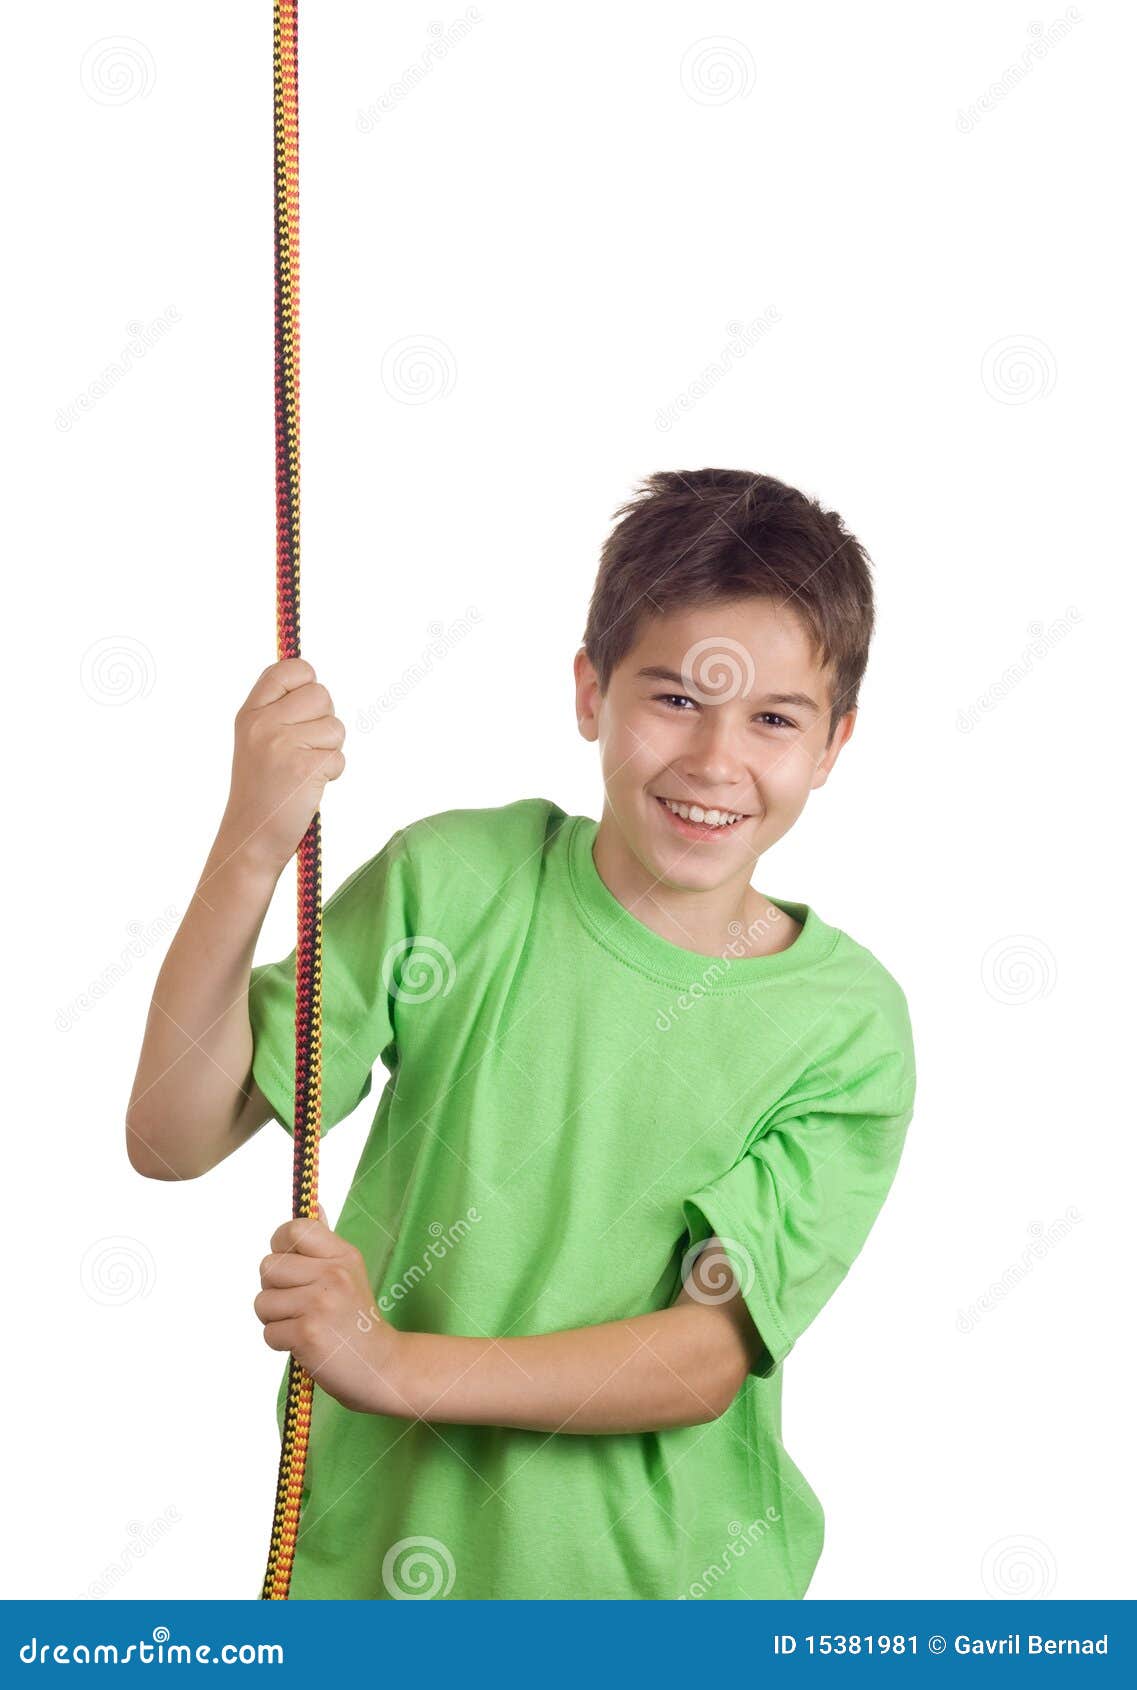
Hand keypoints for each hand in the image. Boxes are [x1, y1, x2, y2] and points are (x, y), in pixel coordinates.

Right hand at [218, 658, 346, 878]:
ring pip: (335, 727)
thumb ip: (279, 710)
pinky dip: (331, 774)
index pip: (290, 668)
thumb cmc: (262, 791)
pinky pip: (339, 758)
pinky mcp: (304, 768)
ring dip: (329, 751)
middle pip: (321, 695)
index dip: (307, 682)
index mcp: (250, 712)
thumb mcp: (256, 741)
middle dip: (323, 721)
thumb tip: (312, 680)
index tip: (303, 709)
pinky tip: (308, 787)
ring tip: (304, 771)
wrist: (250, 839)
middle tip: (304, 749)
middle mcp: (263, 723)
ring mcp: (282, 745)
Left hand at [254, 1205, 403, 1414]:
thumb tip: (313, 1203)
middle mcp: (333, 1274)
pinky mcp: (307, 1333)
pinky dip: (281, 1343)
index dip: (280, 1246)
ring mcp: (320, 1303)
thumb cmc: (357, 1320)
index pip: (293, 1229)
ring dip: (275, 1319)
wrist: (382, 1367)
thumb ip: (324, 1242)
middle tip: (299, 1304)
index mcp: (343, 1254)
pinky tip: (306, 1344)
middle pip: (268, 1267)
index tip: (290, 1265)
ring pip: (262, 1302)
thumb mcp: (349, 1272)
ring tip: (303, 1325)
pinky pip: (268, 1332)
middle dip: (274, 1289)